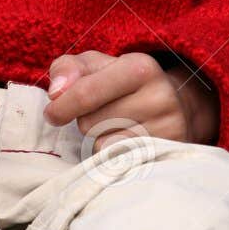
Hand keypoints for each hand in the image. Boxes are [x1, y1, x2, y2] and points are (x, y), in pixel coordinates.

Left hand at [43, 49, 218, 148]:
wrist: (177, 106)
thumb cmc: (124, 83)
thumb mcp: (97, 65)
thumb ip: (68, 68)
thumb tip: (56, 92)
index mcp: (139, 67)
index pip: (86, 92)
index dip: (62, 107)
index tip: (52, 114)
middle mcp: (159, 97)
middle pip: (90, 124)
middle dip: (85, 121)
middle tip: (101, 114)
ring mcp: (168, 129)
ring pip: (102, 146)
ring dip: (98, 140)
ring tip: (116, 126)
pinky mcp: (168, 154)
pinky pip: (119, 164)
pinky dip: (113, 156)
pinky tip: (124, 143)